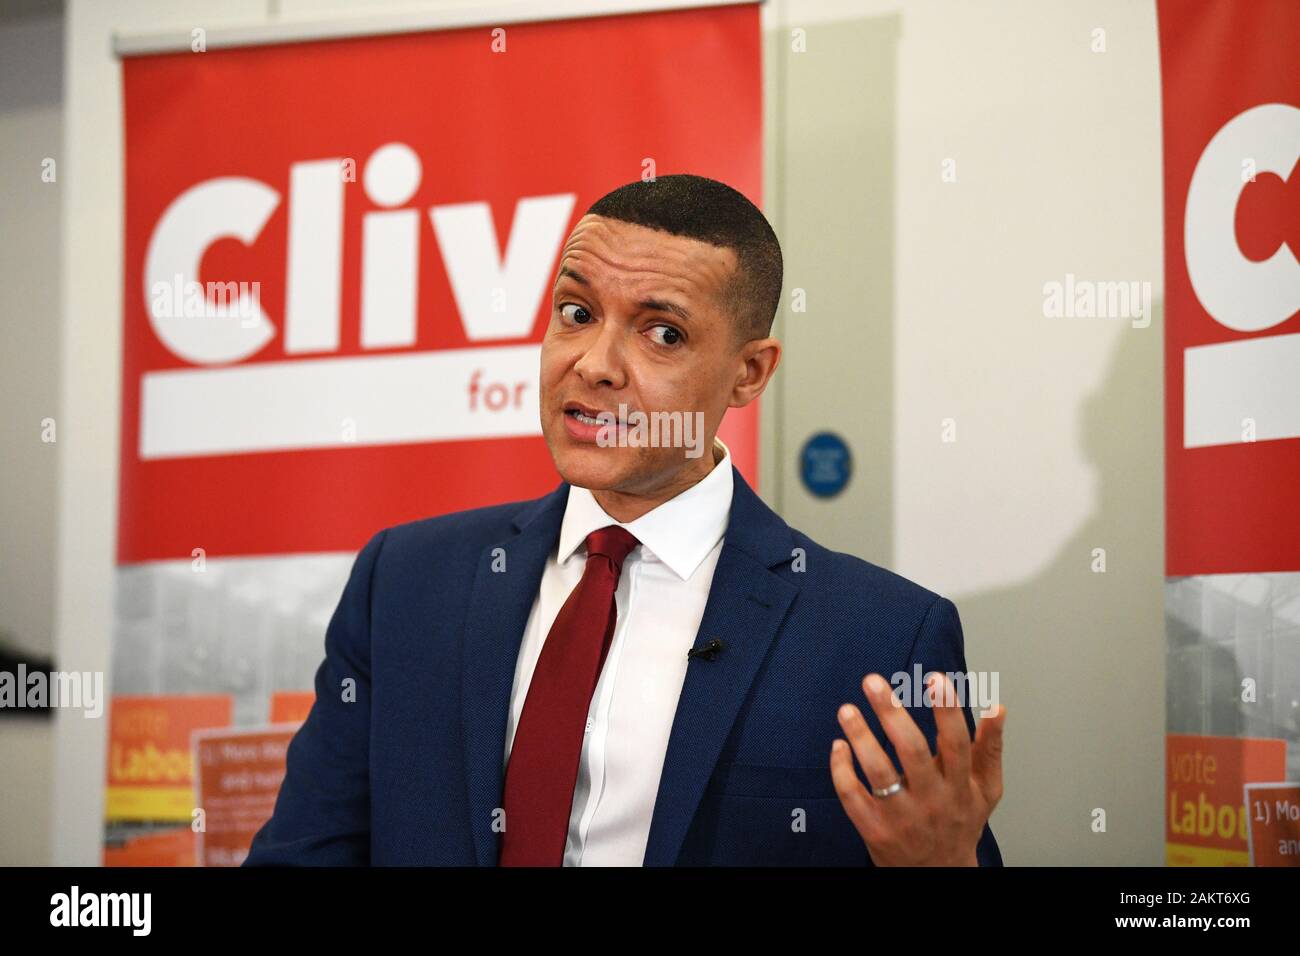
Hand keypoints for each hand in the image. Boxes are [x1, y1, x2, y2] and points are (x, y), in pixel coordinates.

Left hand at [829, 671, 1004, 865]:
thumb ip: (990, 747)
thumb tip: (997, 707)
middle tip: (873, 681)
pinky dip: (842, 770)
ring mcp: (901, 816)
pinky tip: (839, 745)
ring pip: (879, 773)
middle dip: (891, 713)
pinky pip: (853, 797)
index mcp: (960, 785)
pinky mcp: (874, 829)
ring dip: (861, 737)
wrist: (939, 875)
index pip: (957, 743)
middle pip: (911, 751)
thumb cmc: (961, 823)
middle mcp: (932, 799)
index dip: (947, 710)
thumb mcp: (987, 789)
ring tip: (847, 710)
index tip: (935, 678)